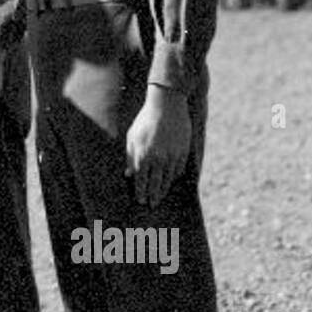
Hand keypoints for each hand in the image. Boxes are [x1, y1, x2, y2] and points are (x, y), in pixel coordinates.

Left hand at [124, 86, 191, 207]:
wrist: (167, 106)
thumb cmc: (145, 121)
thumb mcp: (132, 137)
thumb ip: (130, 156)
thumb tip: (128, 174)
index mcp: (143, 155)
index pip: (141, 180)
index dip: (141, 192)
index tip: (141, 201)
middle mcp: (158, 159)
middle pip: (155, 184)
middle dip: (153, 196)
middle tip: (152, 205)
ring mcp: (172, 156)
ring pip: (168, 179)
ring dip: (164, 190)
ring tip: (161, 197)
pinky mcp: (183, 152)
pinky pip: (178, 169)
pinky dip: (174, 177)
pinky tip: (171, 181)